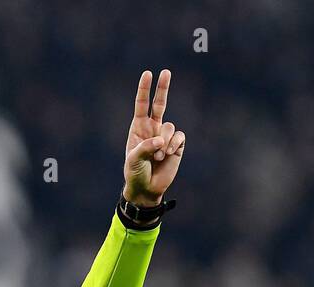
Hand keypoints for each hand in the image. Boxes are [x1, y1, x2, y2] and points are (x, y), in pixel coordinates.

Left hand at [123, 68, 185, 205]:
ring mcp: (165, 136)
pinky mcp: (177, 146)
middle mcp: (153, 128)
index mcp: (139, 127)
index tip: (147, 74)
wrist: (147, 188)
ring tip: (158, 156)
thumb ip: (145, 147)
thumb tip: (161, 141)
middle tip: (166, 71)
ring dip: (164, 141)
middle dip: (163, 88)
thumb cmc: (135, 172)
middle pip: (160, 103)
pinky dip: (173, 144)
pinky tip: (168, 154)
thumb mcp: (134, 159)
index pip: (142, 104)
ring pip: (170, 126)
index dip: (144, 89)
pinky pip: (179, 137)